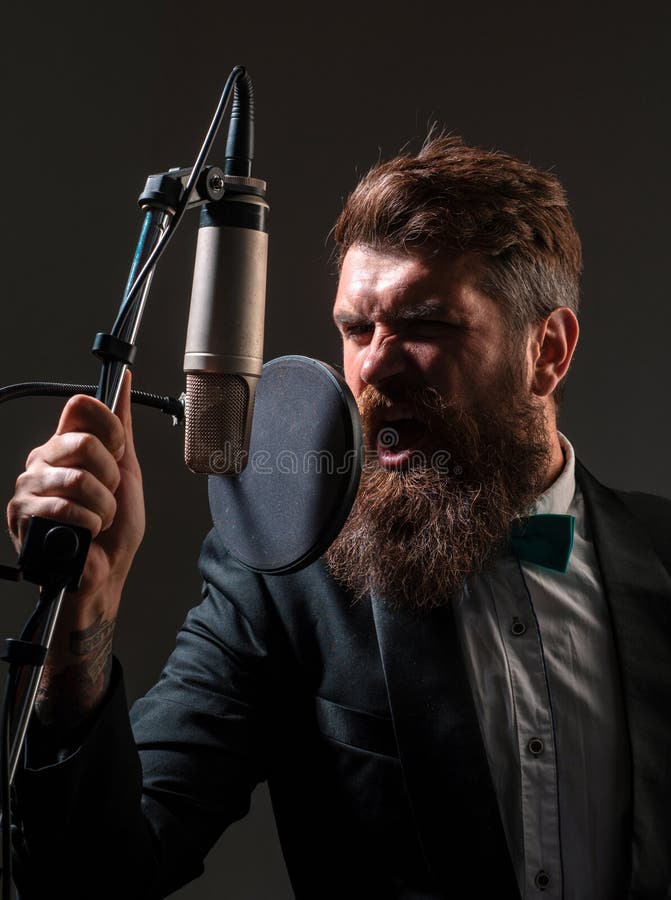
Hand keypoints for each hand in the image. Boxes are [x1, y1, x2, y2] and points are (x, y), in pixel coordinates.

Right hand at [6, 373, 144, 723]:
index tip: (118, 453)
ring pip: (79, 477)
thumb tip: (122, 379)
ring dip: (102, 505)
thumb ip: (120, 424)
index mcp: (65, 444)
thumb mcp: (126, 469)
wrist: (106, 572)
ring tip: (98, 519)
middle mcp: (42, 460)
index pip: (82, 407)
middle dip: (111, 476)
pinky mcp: (23, 515)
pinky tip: (86, 533)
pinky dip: (89, 523)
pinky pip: (66, 507)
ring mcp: (29, 487)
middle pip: (84, 441)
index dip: (111, 429)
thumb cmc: (115, 527)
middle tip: (108, 496)